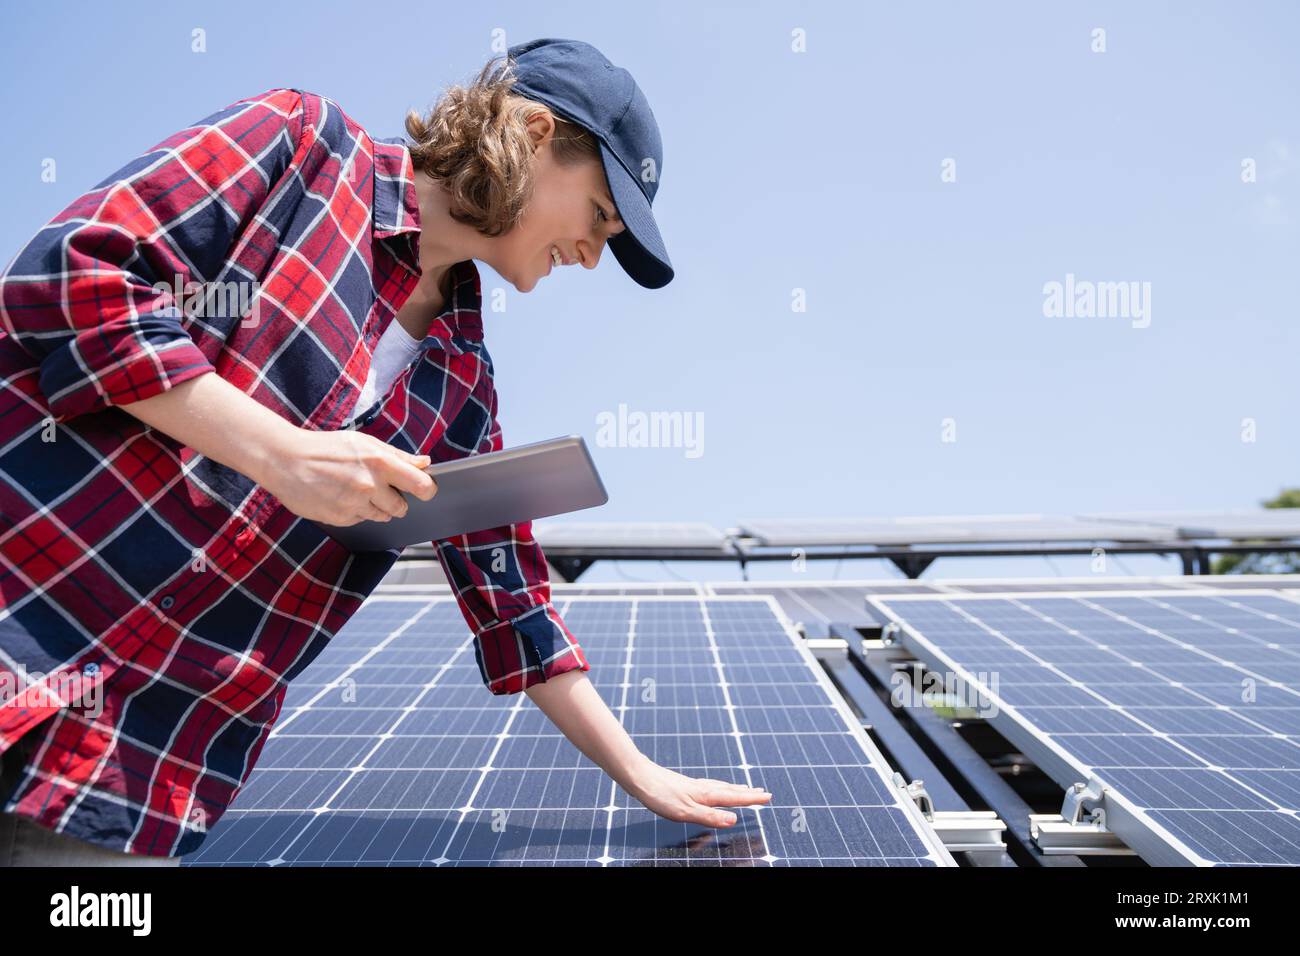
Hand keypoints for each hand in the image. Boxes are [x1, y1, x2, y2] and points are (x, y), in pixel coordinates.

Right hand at [256, 426, 437, 525]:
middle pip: (402, 507)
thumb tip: (425, 463)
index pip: (421, 485)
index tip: (424, 490)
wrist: (285, 460)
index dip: (426, 490)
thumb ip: (398, 456)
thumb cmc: (327, 448)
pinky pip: (360, 520)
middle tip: (378, 487)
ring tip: (354, 489)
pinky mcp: (340, 518)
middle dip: (396, 500)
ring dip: (374, 507)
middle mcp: (369, 485)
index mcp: (380, 462)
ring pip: (381, 516)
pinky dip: (355, 511)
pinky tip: (340, 496)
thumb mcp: (365, 443)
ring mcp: (354, 504)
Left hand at [623, 758, 771, 827]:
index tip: (768, 797)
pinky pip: (710, 786)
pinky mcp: (685, 785)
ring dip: (735, 789)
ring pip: (720, 787)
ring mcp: (694, 785)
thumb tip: (734, 819)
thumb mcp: (685, 812)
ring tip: (745, 789)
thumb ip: (709, 816)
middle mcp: (703, 787)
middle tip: (764, 793)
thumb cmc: (660, 795)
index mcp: (706, 795)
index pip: (734, 798)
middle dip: (747, 793)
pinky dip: (720, 787)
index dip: (751, 799)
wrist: (639, 777)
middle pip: (730, 790)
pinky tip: (713, 789)